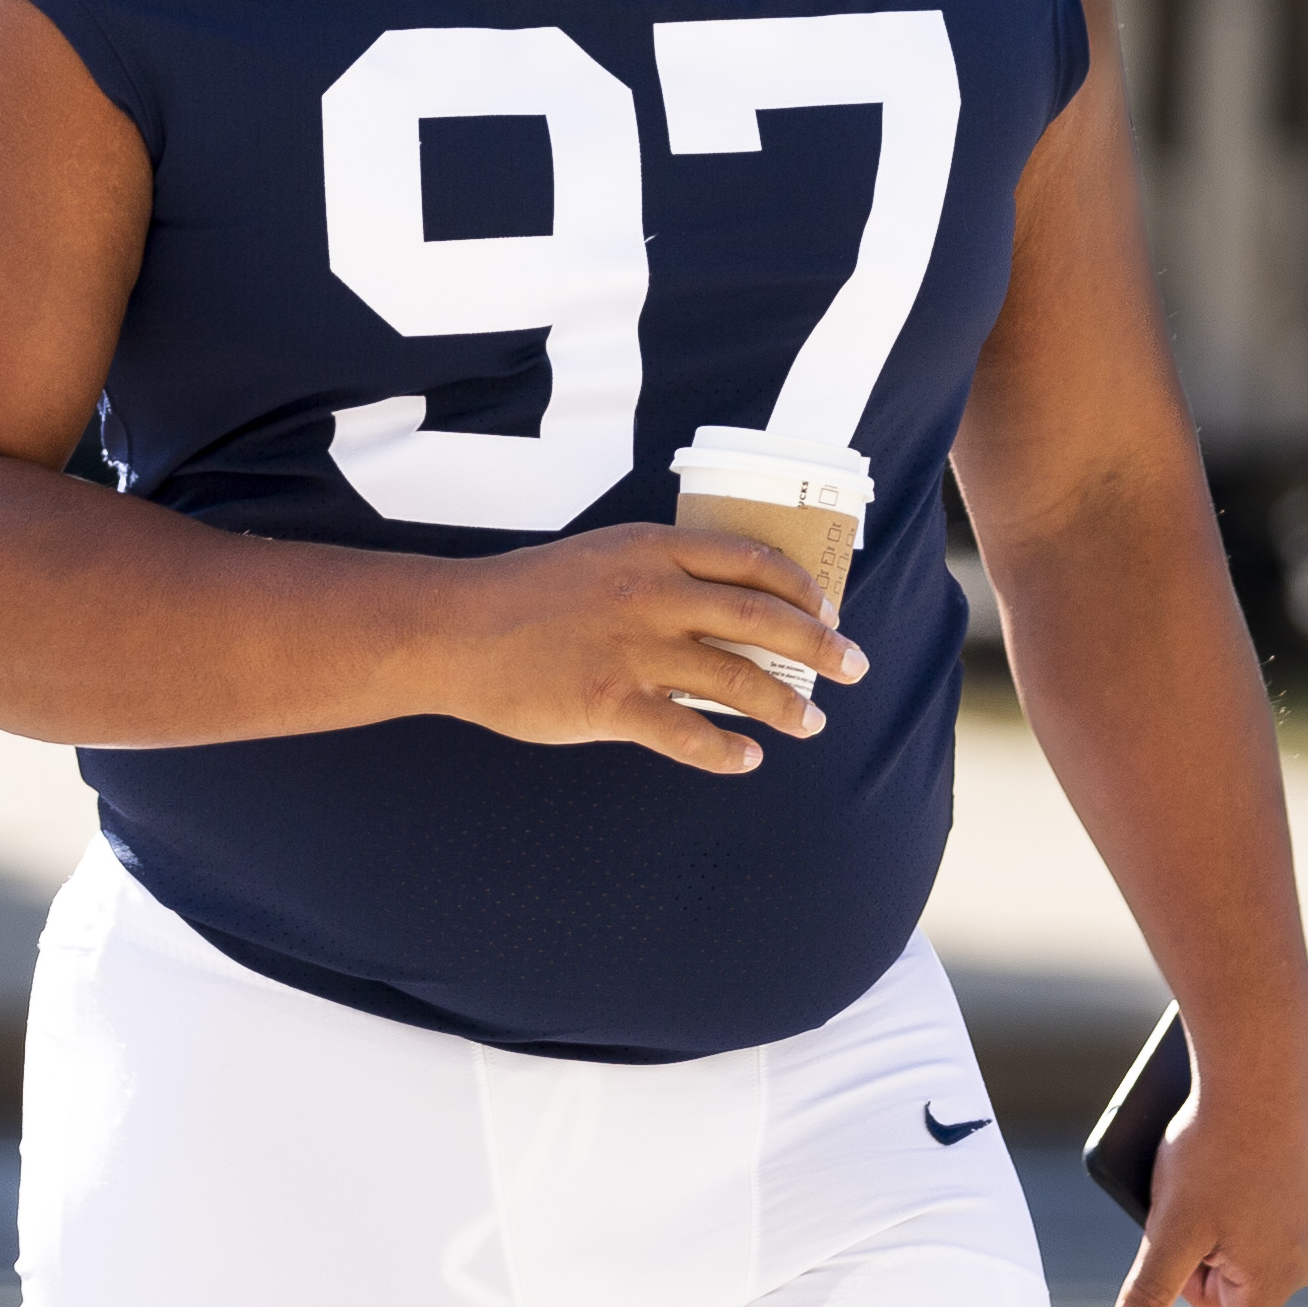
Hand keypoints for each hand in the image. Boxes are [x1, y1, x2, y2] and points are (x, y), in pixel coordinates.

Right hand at [437, 523, 866, 771]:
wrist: (454, 630)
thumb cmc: (525, 595)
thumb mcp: (599, 558)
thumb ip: (656, 572)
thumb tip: (723, 605)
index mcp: (649, 549)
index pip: (749, 560)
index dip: (800, 587)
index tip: (827, 611)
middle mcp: (650, 595)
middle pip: (762, 617)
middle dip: (820, 646)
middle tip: (853, 667)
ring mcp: (633, 651)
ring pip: (737, 680)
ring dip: (785, 706)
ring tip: (810, 723)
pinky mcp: (610, 703)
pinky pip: (688, 734)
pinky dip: (726, 752)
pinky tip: (746, 759)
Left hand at [1119, 1052, 1307, 1306]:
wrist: (1261, 1073)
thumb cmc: (1217, 1152)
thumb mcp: (1171, 1226)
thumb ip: (1153, 1284)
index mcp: (1276, 1280)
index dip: (1185, 1272)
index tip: (1181, 1226)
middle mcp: (1305, 1258)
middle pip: (1229, 1270)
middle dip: (1197, 1236)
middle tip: (1188, 1190)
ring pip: (1241, 1230)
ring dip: (1211, 1206)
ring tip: (1203, 1164)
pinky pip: (1262, 1198)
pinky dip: (1236, 1178)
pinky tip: (1226, 1146)